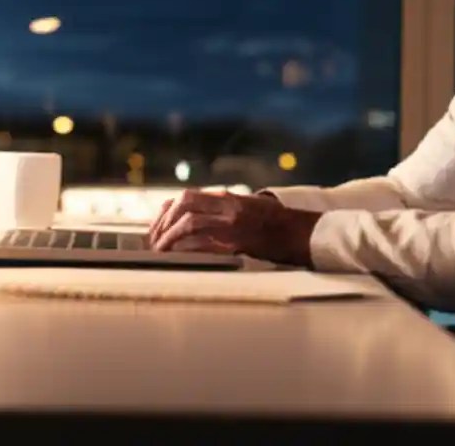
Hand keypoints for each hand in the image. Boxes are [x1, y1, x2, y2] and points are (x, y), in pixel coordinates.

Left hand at [147, 190, 320, 265]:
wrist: (300, 233)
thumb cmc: (276, 224)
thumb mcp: (248, 207)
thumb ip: (224, 209)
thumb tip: (198, 218)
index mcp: (227, 197)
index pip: (186, 197)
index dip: (166, 212)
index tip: (157, 227)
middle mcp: (226, 206)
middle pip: (182, 206)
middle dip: (162, 223)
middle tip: (154, 241)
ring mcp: (231, 223)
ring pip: (188, 223)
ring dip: (169, 237)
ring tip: (159, 251)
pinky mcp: (237, 242)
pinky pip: (203, 244)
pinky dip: (185, 250)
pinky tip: (176, 257)